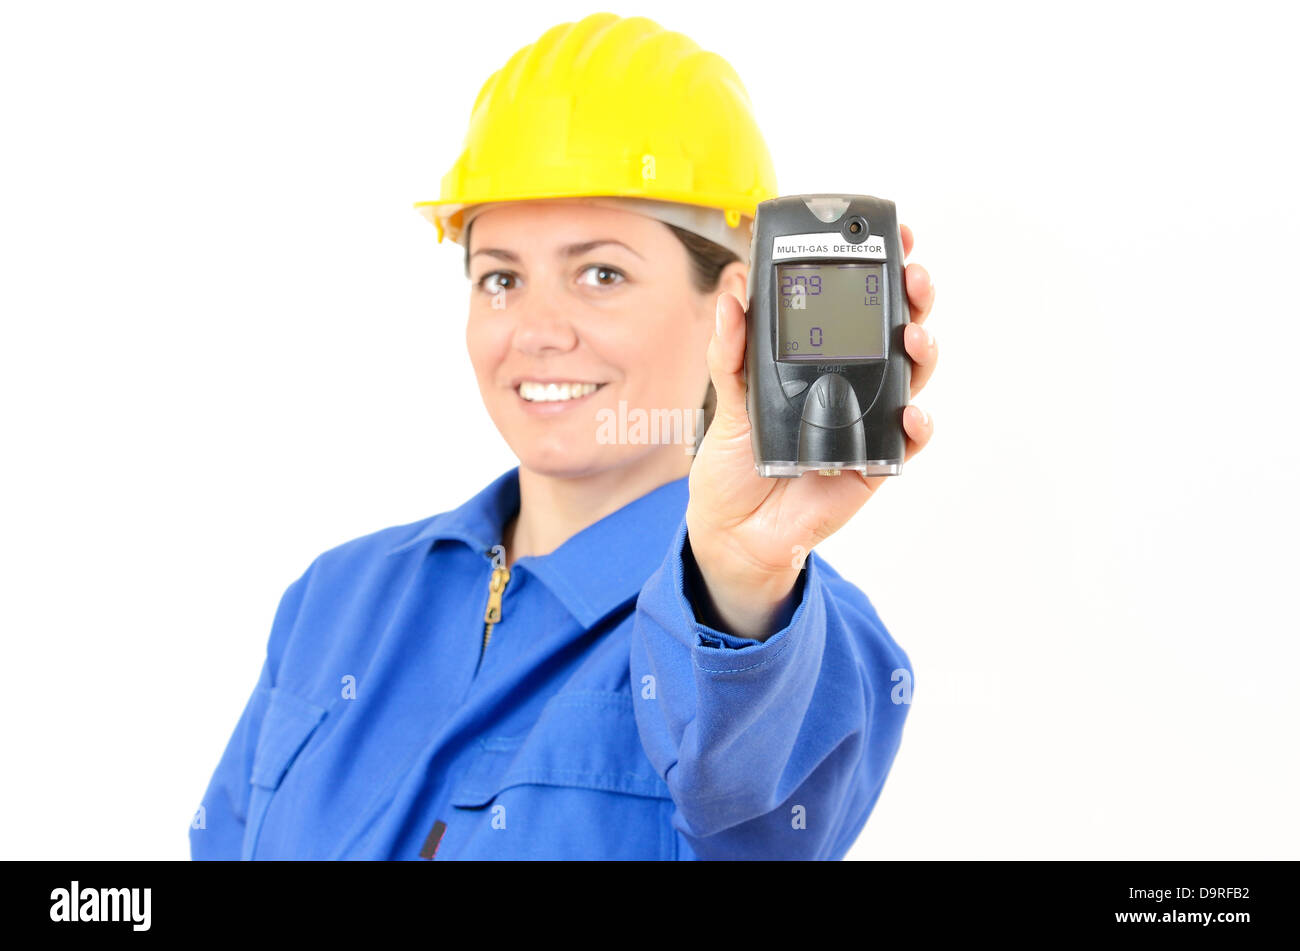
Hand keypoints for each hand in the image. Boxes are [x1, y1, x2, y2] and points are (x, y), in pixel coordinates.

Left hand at [685, 224, 937, 637]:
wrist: (735, 528)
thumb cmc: (735, 460)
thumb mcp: (726, 399)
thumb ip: (730, 351)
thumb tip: (732, 299)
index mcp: (820, 356)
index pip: (858, 303)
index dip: (880, 269)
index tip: (894, 236)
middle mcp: (852, 380)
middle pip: (897, 329)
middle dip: (913, 298)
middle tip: (913, 276)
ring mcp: (869, 418)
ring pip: (913, 375)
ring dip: (922, 350)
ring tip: (913, 336)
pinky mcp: (876, 460)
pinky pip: (908, 440)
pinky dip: (916, 424)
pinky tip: (910, 412)